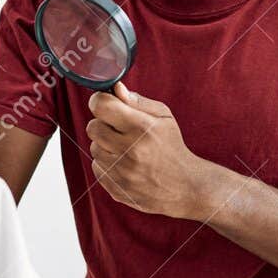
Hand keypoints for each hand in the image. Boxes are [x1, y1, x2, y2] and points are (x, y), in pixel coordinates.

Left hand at [86, 83, 221, 218]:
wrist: (185, 186)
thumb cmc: (172, 147)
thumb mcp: (164, 118)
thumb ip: (137, 101)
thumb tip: (115, 89)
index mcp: (141, 128)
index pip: (101, 106)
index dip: (100, 101)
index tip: (106, 104)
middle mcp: (129, 151)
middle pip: (92, 127)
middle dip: (103, 124)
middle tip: (119, 129)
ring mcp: (122, 173)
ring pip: (94, 148)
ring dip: (106, 145)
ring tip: (126, 149)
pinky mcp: (116, 189)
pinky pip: (97, 168)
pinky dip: (107, 164)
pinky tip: (125, 164)